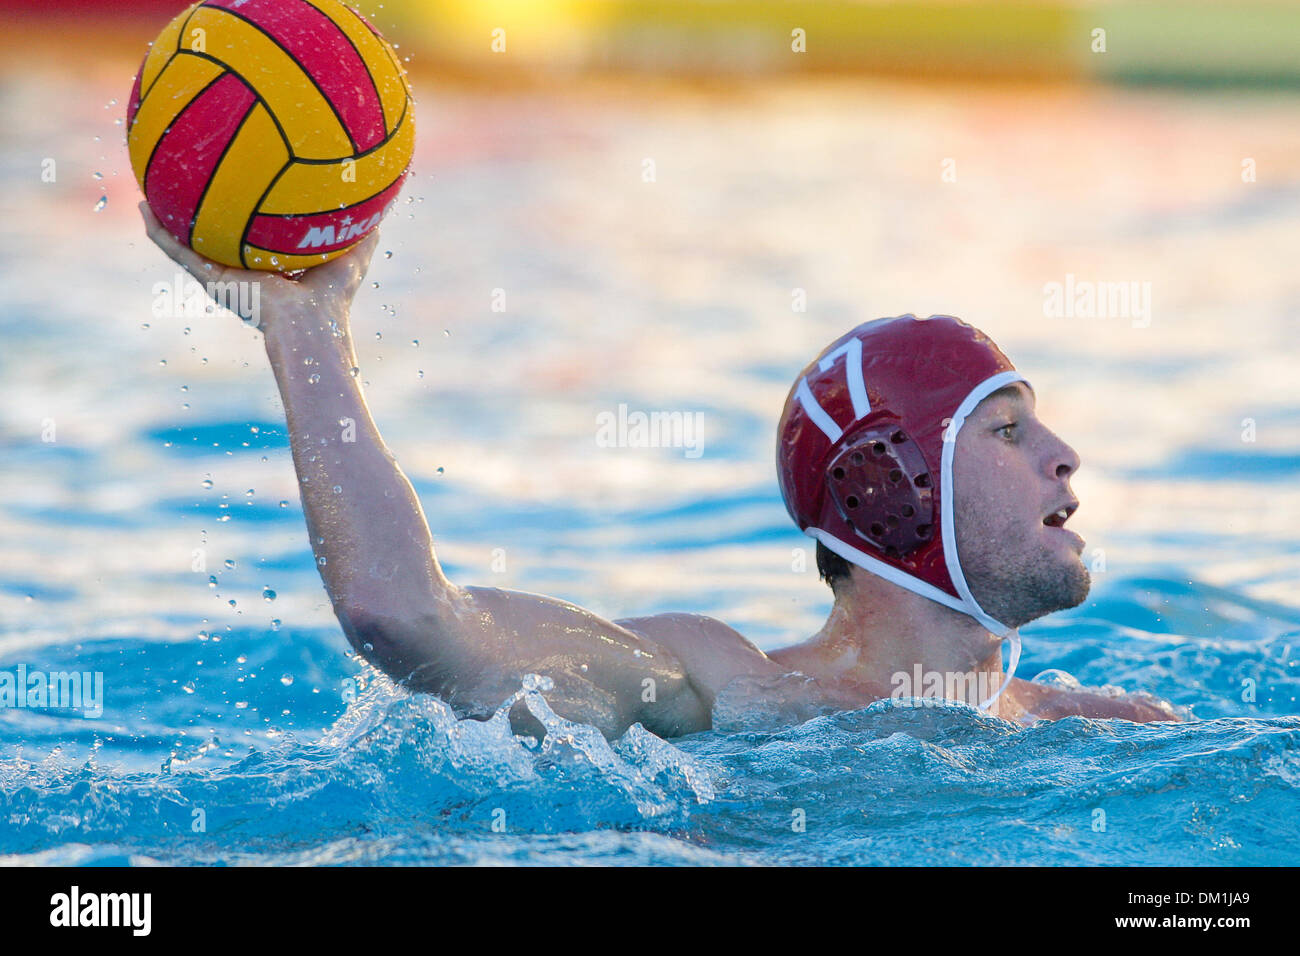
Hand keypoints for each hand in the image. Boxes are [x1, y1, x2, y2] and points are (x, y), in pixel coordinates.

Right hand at [138, 200, 380, 334]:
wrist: (311, 324)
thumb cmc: (335, 296)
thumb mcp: (353, 251)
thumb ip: (363, 227)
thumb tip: (383, 202)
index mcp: (272, 264)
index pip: (253, 237)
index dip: (244, 215)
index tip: (236, 187)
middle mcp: (244, 270)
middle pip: (216, 238)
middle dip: (200, 214)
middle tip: (183, 184)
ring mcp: (224, 276)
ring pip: (187, 245)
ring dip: (166, 221)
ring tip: (146, 192)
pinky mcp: (212, 281)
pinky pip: (178, 253)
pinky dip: (159, 232)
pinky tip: (142, 208)